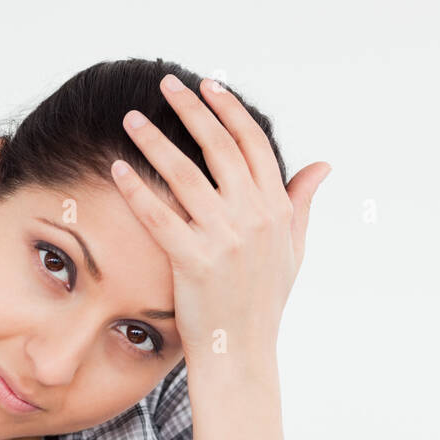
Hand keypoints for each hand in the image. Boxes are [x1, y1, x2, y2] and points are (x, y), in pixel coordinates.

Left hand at [111, 73, 330, 357]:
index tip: (209, 85)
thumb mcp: (292, 250)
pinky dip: (137, 190)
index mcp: (277, 210)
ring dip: (155, 141)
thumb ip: (301, 203)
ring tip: (132, 118)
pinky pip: (160, 217)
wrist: (243, 354)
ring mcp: (225, 239)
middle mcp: (254, 218)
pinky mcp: (195, 262)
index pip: (253, 144)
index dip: (229, 110)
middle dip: (191, 109)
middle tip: (165, 85)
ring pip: (185, 175)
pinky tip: (117, 169)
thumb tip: (322, 165)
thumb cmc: (263, 304)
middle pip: (219, 147)